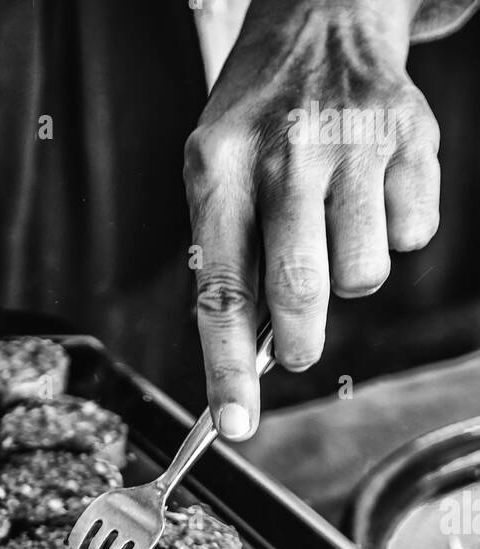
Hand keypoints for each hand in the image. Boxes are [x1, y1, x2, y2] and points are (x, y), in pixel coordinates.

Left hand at [185, 0, 439, 439]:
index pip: (221, 292)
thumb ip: (231, 260)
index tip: (235, 427)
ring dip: (349, 279)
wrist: (324, 21)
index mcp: (218, 167)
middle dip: (299, 342)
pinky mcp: (412, 139)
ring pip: (364, 276)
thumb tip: (253, 357)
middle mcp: (286, 151)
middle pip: (302, 293)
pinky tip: (369, 196)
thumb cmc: (258, 123)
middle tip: (294, 348)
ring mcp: (355, 142)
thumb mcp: (216, 175)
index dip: (228, 370)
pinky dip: (392, 236)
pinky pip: (412, 237)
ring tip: (331, 232)